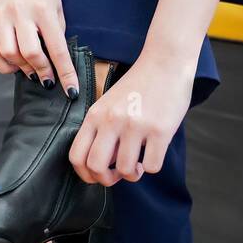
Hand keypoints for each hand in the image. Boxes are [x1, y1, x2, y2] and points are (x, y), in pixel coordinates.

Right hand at [0, 0, 79, 95]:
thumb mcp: (58, 9)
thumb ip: (56, 35)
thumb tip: (55, 66)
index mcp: (44, 10)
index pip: (57, 48)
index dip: (65, 73)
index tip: (71, 91)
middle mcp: (20, 13)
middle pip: (29, 52)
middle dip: (41, 71)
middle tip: (47, 79)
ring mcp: (2, 17)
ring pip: (8, 54)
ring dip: (22, 68)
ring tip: (31, 70)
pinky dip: (3, 65)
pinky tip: (14, 65)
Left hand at [69, 51, 193, 185]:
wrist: (166, 62)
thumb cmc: (137, 86)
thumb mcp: (109, 104)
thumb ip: (101, 130)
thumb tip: (102, 166)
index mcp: (95, 115)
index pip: (76, 156)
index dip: (85, 174)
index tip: (97, 176)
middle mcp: (112, 120)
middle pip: (97, 167)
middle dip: (107, 180)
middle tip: (118, 174)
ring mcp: (136, 125)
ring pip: (126, 170)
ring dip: (133, 175)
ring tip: (138, 164)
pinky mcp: (161, 130)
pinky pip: (152, 166)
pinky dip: (152, 167)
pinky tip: (153, 153)